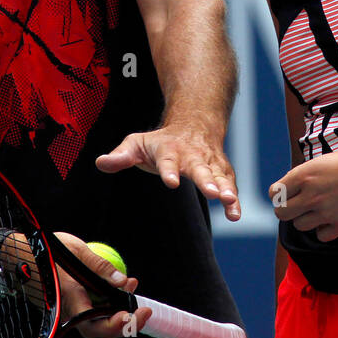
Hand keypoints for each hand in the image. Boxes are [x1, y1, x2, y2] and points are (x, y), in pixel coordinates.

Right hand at [51, 232, 150, 337]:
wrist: (22, 253)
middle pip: (99, 330)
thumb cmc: (45, 250)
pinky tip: (122, 284)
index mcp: (68, 298)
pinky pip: (94, 309)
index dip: (115, 325)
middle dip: (126, 325)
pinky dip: (111, 302)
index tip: (131, 314)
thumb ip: (99, 267)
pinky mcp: (73, 303)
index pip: (93, 323)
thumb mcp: (75, 250)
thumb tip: (122, 281)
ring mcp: (71, 309)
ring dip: (120, 310)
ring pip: (99, 321)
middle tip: (145, 311)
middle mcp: (69, 310)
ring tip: (132, 286)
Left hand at [96, 124, 241, 220]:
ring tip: (230, 204)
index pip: (168, 161)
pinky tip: (236, 213)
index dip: (169, 171)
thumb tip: (101, 163)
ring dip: (226, 189)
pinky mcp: (221, 171)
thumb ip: (121, 156)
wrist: (193, 124)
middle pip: (199, 168)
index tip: (170, 182)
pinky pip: (229, 184)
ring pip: (219, 176)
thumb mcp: (136, 143)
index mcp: (169, 149)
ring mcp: (209, 162)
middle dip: (206, 180)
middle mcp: (192, 155)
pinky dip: (234, 198)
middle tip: (212, 193)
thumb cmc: (160, 141)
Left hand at [270, 145, 337, 241]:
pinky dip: (324, 230)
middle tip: (298, 206)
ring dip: (306, 219)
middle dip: (287, 210)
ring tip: (319, 210)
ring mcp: (325, 212)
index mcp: (304, 174)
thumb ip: (307, 173)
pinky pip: (321, 235)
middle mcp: (311, 195)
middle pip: (282, 213)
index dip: (279, 194)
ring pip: (300, 226)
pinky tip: (332, 219)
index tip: (288, 193)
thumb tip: (293, 183)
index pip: (275, 193)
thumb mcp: (327, 159)